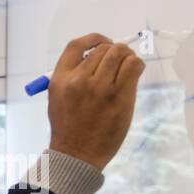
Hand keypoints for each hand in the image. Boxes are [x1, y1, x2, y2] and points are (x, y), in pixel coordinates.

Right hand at [47, 32, 146, 170]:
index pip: (76, 46)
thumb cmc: (69, 128)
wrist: (77, 154)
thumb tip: (97, 58)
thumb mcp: (57, 99)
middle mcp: (78, 80)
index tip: (102, 43)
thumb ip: (72, 78)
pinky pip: (134, 66)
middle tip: (118, 62)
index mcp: (59, 80)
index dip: (93, 39)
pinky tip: (134, 74)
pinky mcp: (119, 95)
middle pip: (103, 49)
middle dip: (114, 51)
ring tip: (126, 69)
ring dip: (126, 57)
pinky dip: (137, 65)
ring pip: (120, 54)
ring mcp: (99, 88)